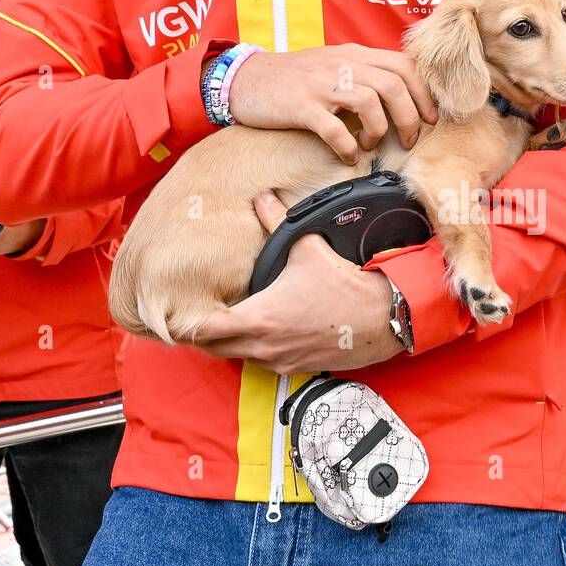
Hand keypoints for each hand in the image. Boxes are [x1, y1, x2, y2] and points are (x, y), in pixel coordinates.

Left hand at [192, 191, 403, 372]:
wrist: (380, 317)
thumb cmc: (342, 285)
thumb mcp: (306, 247)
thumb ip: (276, 221)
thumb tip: (262, 197)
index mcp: (258, 318)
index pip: (205, 330)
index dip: (190, 321)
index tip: (186, 310)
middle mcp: (263, 346)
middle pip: (214, 349)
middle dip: (205, 334)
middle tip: (201, 315)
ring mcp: (279, 362)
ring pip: (238, 357)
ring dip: (229, 343)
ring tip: (227, 322)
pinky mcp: (295, 369)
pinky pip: (261, 364)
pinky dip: (252, 351)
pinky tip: (259, 332)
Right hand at [227, 44, 436, 165]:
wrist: (244, 78)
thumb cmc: (292, 79)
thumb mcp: (332, 65)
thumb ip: (362, 74)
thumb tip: (400, 97)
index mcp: (352, 54)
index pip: (403, 65)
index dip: (424, 93)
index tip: (430, 118)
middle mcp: (340, 64)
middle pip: (393, 84)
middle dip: (410, 116)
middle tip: (409, 140)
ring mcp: (320, 84)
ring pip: (370, 102)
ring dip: (380, 130)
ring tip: (372, 144)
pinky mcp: (300, 105)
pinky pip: (334, 128)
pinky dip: (348, 147)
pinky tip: (348, 156)